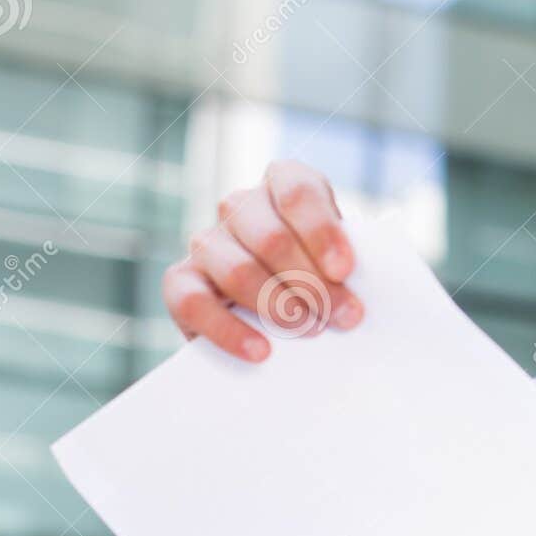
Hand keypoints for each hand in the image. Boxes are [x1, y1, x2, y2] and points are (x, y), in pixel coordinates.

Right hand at [162, 159, 362, 360]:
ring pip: (238, 271)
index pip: (297, 192)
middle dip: (313, 283)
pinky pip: (195, 304)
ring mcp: (207, 241)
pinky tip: (261, 352)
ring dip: (279, 307)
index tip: (344, 270)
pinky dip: (230, 332)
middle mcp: (241, 206)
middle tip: (343, 317)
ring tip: (311, 330)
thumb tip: (353, 299)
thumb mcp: (340, 260)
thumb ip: (345, 266)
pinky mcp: (181, 281)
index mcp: (283, 184)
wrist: (279, 309)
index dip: (321, 231)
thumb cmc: (322, 277)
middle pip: (272, 238)